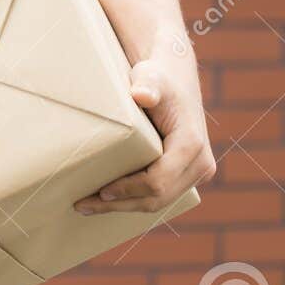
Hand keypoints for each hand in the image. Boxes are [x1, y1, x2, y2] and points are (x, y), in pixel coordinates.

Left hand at [75, 44, 216, 214]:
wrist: (173, 79)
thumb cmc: (157, 77)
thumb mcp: (151, 77)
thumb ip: (147, 85)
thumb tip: (142, 95)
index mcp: (192, 145)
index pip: (159, 180)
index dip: (129, 189)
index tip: (100, 191)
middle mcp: (201, 164)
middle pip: (158, 198)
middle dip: (120, 204)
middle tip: (83, 205)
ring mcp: (196, 172)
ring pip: (160, 201)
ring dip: (125, 207)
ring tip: (89, 206)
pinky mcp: (186, 174)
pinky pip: (162, 195)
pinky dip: (135, 200)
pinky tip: (108, 202)